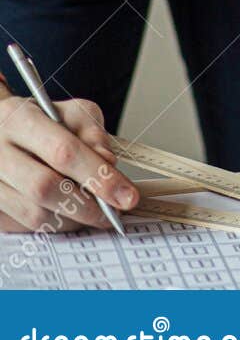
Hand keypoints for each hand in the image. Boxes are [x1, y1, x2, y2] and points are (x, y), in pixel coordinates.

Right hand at [0, 91, 137, 231]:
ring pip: (32, 214)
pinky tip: (66, 214)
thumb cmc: (42, 122)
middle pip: (44, 188)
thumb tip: (108, 163)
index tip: (127, 196)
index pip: (63, 151)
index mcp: (18, 119)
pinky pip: (22, 226)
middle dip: (87, 206)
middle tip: (112, 213)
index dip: (99, 177)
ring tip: (92, 213)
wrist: (2, 132)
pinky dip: (51, 225)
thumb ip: (93, 133)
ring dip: (71, 220)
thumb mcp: (72, 113)